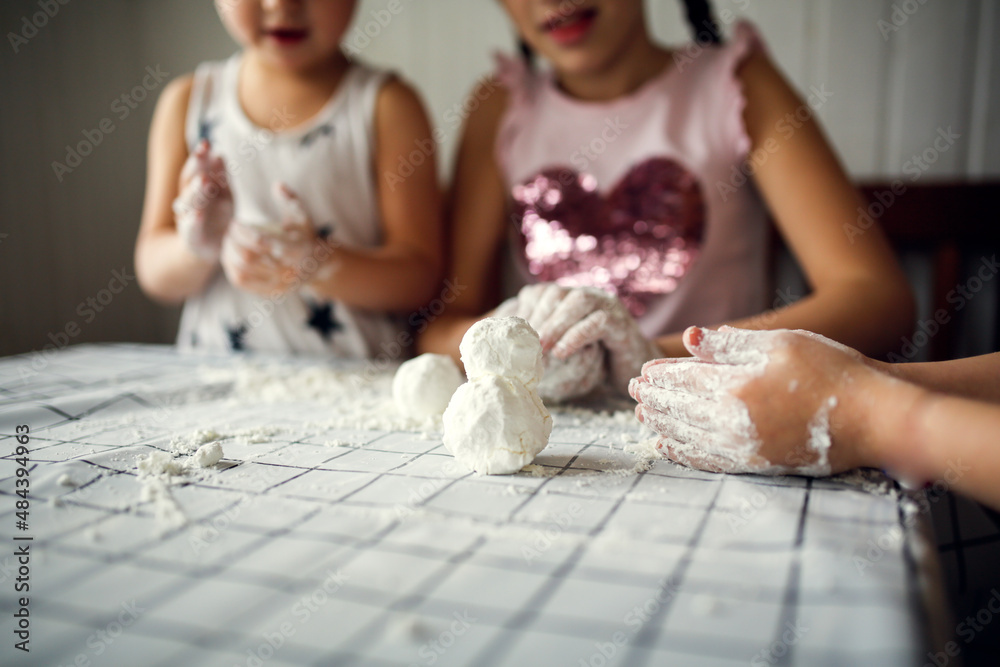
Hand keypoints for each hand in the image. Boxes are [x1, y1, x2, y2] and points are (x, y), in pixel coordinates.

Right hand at [172, 140, 233, 259]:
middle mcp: (189, 200)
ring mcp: (188, 218)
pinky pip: (191, 228)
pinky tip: (199, 214)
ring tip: (204, 180)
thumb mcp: (224, 195)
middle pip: (189, 181)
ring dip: (196, 190)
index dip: (200, 156)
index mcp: (197, 188)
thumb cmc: (218, 216)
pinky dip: (194, 221)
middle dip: (196, 166)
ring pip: (189, 202)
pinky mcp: (191, 237)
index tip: (207, 143)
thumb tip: (219, 154)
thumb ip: (221, 177)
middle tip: (203, 153)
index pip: (196, 168)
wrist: (211, 247)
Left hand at [220, 183, 326, 296]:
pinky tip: (228, 257)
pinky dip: (231, 270)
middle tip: (227, 232)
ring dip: (229, 256)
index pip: (262, 243)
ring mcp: (279, 284)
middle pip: (249, 259)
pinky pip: (243, 284)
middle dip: (233, 244)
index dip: (244, 232)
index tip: (235, 222)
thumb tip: (278, 185)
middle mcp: (288, 270)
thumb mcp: (302, 216)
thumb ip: (291, 201)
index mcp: (296, 250)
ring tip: (226, 243)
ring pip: (242, 273)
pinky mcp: (270, 293)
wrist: (316, 266)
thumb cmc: (303, 235)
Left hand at [499, 283, 659, 394]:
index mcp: (569, 298)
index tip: (510, 334)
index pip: (540, 292)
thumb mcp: (562, 348)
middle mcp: (588, 296)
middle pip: (557, 293)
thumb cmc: (594, 360)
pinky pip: (599, 322)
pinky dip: (577, 335)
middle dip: (538, 318)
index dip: (524, 310)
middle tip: (524, 344)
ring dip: (556, 323)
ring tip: (542, 347)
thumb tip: (508, 347)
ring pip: (579, 300)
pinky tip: (562, 352)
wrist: (632, 371)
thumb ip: (542, 342)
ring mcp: (607, 306)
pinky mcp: (622, 324)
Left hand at [629, 326, 881, 475]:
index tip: (640, 373)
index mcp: (735, 388)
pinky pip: (706, 462)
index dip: (659, 376)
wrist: (872, 416)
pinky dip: (681, 453)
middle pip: (678, 410)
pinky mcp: (755, 466)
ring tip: (643, 416)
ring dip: (661, 425)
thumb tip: (689, 339)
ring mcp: (743, 449)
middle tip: (633, 391)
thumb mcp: (781, 342)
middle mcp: (732, 423)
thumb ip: (730, 344)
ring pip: (686, 437)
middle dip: (653, 399)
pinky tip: (668, 446)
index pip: (683, 381)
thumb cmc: (831, 371)